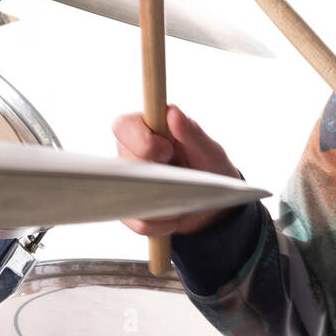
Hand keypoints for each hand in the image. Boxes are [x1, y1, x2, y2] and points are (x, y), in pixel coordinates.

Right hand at [112, 103, 244, 236]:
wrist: (213, 205)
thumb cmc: (210, 168)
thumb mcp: (210, 151)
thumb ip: (192, 133)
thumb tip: (173, 112)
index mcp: (150, 131)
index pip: (124, 126)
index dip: (140, 139)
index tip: (167, 151)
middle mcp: (133, 154)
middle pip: (121, 163)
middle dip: (152, 176)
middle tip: (177, 181)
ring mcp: (129, 183)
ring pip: (126, 194)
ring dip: (158, 203)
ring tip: (182, 201)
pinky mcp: (132, 210)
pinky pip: (135, 220)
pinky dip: (159, 223)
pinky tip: (175, 218)